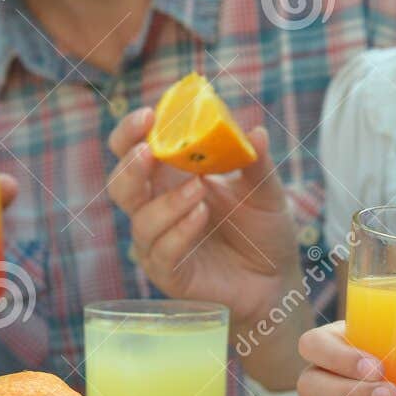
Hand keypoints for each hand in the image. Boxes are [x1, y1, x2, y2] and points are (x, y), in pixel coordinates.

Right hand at [107, 108, 301, 325]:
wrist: (275, 280)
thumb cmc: (262, 230)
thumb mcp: (265, 191)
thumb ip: (256, 162)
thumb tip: (257, 131)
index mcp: (170, 178)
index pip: (133, 149)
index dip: (131, 132)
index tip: (149, 114)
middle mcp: (156, 208)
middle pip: (120, 183)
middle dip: (130, 164)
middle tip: (150, 150)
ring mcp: (158, 243)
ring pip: (140, 220)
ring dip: (166, 201)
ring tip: (199, 188)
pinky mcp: (169, 274)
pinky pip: (161, 252)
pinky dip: (179, 231)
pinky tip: (201, 216)